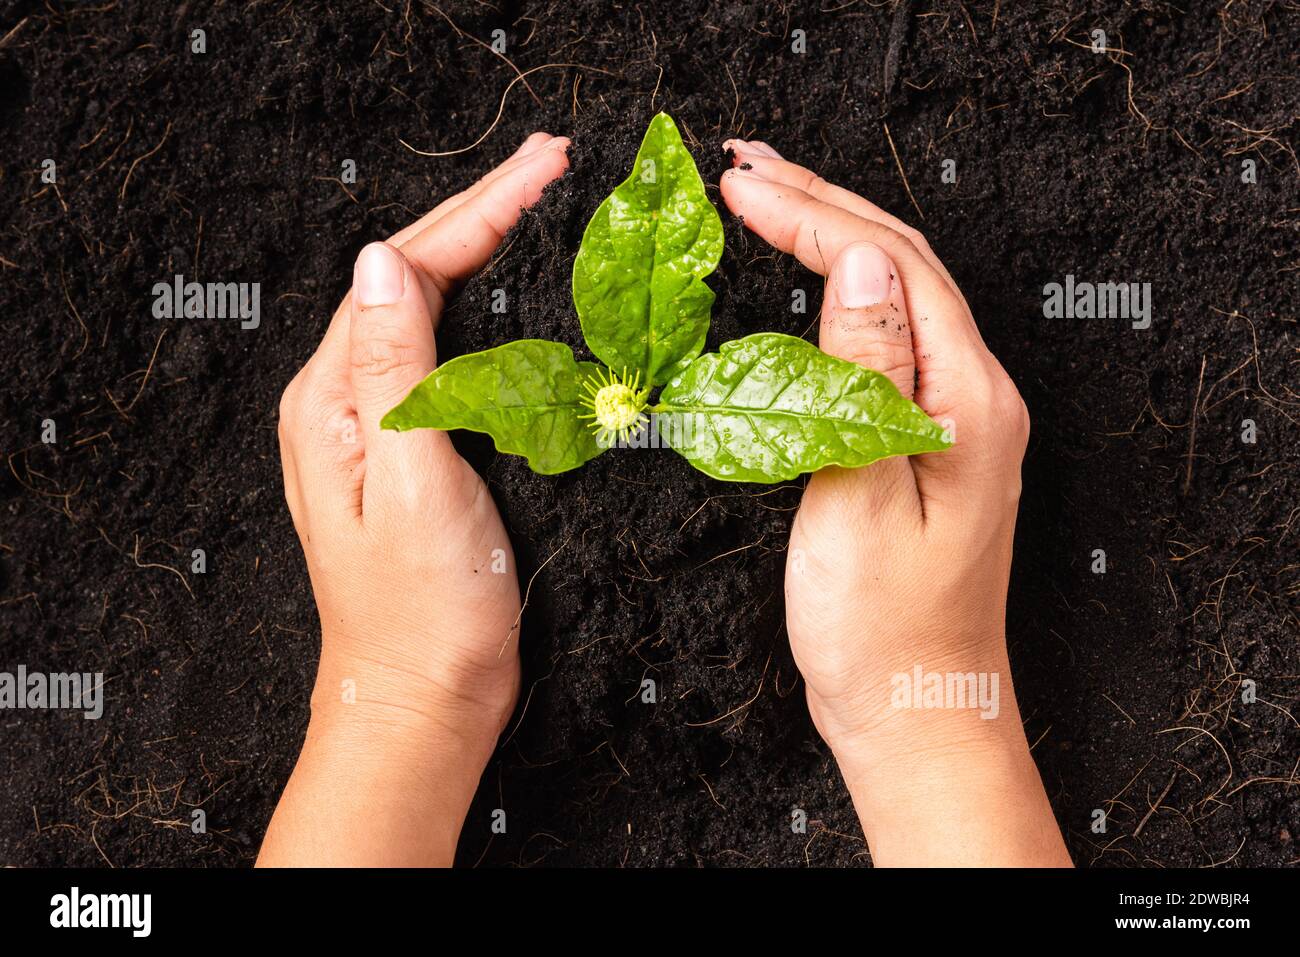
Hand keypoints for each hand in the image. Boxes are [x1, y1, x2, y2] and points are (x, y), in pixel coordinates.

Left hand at [259, 133, 570, 865]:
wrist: (425, 702)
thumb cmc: (422, 616)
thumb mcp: (413, 484)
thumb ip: (396, 371)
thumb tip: (378, 263)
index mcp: (333, 400)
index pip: (404, 272)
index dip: (479, 212)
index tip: (544, 170)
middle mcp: (345, 402)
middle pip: (412, 277)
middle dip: (484, 213)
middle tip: (552, 164)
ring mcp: (378, 426)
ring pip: (433, 310)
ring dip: (487, 253)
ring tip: (540, 207)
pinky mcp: (414, 452)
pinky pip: (449, 357)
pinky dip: (492, 313)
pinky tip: (522, 300)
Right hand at [721, 138, 1069, 865]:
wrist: (913, 706)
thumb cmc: (883, 629)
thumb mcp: (859, 496)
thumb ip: (864, 374)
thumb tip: (865, 263)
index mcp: (965, 402)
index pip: (891, 264)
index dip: (811, 213)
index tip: (742, 185)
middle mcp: (973, 398)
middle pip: (902, 263)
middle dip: (820, 204)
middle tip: (745, 167)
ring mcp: (954, 418)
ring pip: (895, 295)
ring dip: (829, 239)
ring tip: (768, 200)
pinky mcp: (925, 441)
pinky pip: (885, 340)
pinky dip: (838, 295)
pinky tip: (808, 285)